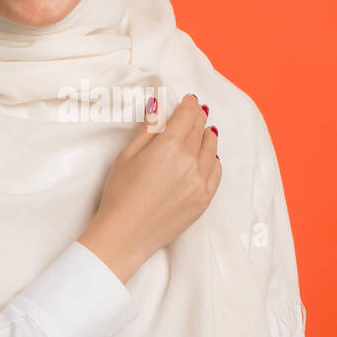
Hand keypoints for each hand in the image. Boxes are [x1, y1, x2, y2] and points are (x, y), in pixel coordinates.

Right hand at [77, 94, 219, 282]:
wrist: (125, 236)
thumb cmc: (120, 195)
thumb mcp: (127, 155)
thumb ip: (148, 129)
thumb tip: (158, 106)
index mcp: (170, 146)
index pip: (187, 115)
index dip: (188, 104)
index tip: (188, 100)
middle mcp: (190, 161)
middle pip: (200, 129)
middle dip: (197, 118)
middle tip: (194, 112)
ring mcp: (200, 182)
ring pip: (211, 148)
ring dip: (207, 136)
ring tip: (203, 132)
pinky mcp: (204, 199)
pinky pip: (216, 171)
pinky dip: (213, 160)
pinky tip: (207, 157)